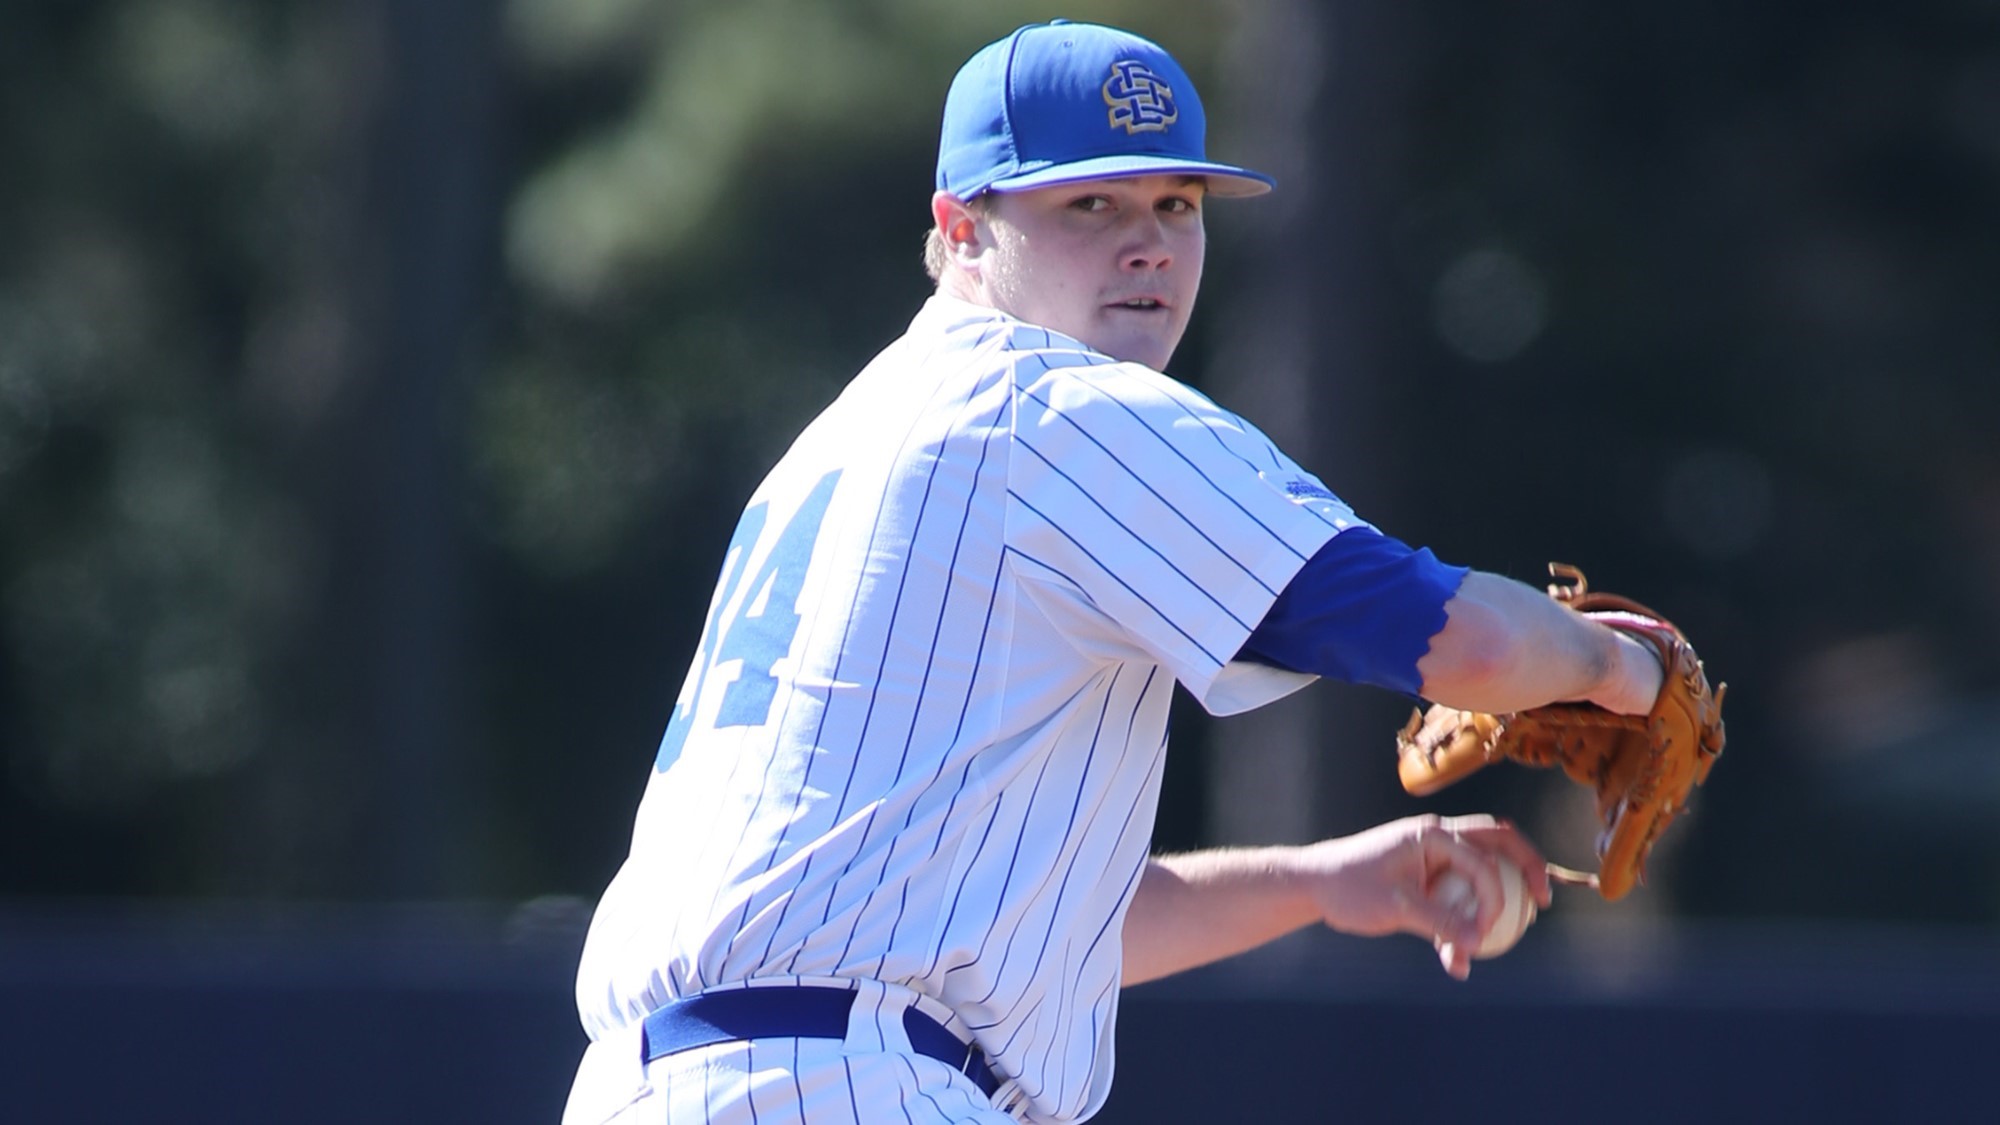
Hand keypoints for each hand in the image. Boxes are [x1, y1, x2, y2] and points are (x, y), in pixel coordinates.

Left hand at [1295, 814, 1552, 979]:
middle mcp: (1438, 838)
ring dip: (1499, 893)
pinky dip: (1468, 915)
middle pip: (1499, 841)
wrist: (1314, 884)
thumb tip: (1478, 943)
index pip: (1483, 863)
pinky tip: (1463, 955)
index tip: (1483, 935)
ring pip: (1484, 865)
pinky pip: (1461, 890)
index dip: (1494, 900)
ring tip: (1517, 922)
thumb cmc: (1348, 887)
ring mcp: (1435, 854)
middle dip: (1527, 867)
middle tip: (1543, 900)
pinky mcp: (1428, 875)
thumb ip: (1438, 923)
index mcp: (1432, 836)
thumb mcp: (1394, 908)